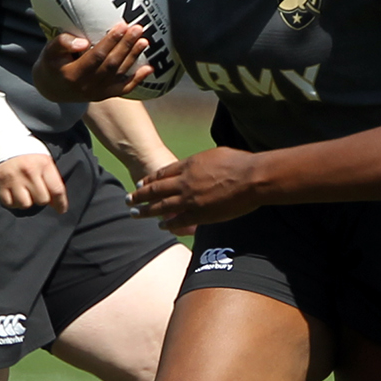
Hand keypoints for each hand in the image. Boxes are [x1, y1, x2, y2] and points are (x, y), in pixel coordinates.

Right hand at [0, 153, 68, 212]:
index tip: (61, 210)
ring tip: (25, 194)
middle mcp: (29, 172)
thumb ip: (50, 178)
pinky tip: (14, 195)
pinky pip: (9, 203)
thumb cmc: (28, 153)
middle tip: (37, 193)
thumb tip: (55, 202)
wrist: (3, 141)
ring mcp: (13, 178)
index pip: (56, 189)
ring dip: (26, 202)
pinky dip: (13, 202)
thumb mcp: (44, 160)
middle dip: (41, 199)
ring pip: (25, 204)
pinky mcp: (0, 183)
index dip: (61, 203)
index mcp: (43, 164)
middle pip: (41, 200)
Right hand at [33, 23, 152, 101]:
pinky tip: (149, 68)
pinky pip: (124, 88)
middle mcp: (87, 87)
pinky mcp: (105, 95)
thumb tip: (83, 42)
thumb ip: (62, 44)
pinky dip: (137, 79)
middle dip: (126, 46)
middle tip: (137, 29)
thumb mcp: (49, 52)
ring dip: (133, 57)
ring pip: (120, 74)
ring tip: (144, 41)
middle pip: (111, 64)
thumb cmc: (51, 64)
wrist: (52, 89)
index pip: (96, 56)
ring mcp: (98, 93)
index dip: (111, 41)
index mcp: (73, 75)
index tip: (122, 25)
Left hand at [129, 147, 261, 231]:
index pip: (163, 173)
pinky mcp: (199, 213)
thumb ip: (205, 162)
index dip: (150, 179)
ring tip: (135, 213)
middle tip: (128, 199)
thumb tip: (204, 163)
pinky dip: (167, 223)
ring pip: (161, 205)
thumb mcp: (217, 154)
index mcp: (190, 165)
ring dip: (146, 210)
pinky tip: (160, 226)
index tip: (141, 183)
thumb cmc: (241, 163)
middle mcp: (185, 181)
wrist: (251, 177)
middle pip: (156, 189)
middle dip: (140, 195)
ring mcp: (190, 198)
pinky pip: (178, 220)